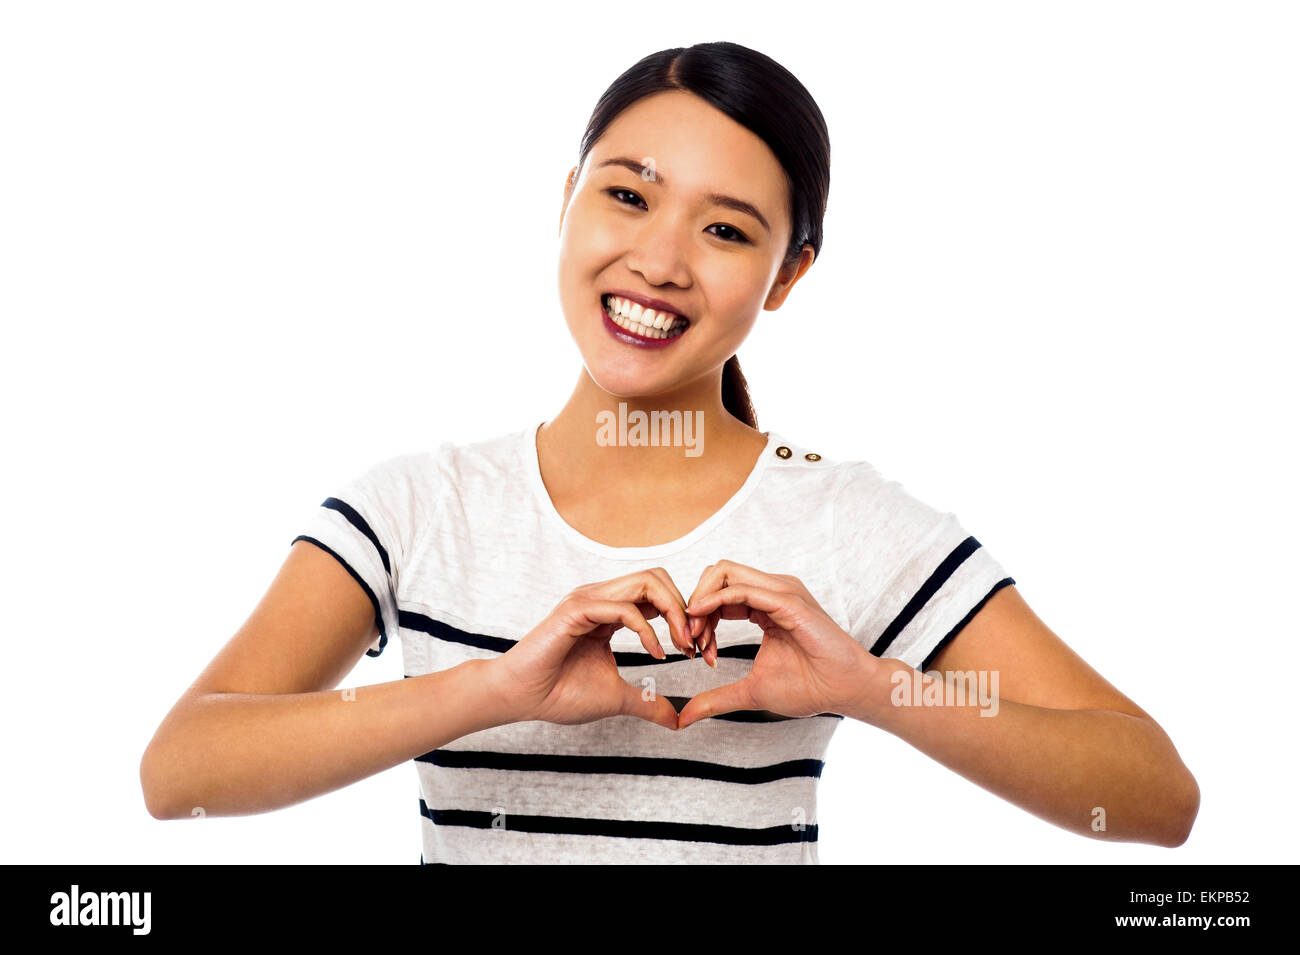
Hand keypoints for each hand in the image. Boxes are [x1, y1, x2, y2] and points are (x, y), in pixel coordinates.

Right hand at [489, 568, 695, 730]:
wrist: (521, 698)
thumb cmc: (559, 694)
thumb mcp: (617, 698)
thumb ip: (648, 702)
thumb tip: (677, 720)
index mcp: (609, 611)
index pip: (656, 594)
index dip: (683, 618)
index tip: (696, 651)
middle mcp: (600, 598)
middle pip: (657, 578)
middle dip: (685, 608)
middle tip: (694, 644)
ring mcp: (588, 600)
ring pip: (646, 582)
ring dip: (673, 613)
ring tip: (681, 645)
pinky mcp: (577, 610)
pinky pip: (624, 608)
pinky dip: (648, 630)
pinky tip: (655, 654)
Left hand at [678, 560, 880, 728]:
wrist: (845, 689)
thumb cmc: (810, 687)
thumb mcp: (751, 691)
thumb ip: (717, 698)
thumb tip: (684, 718)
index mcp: (764, 604)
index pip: (717, 592)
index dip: (697, 616)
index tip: (691, 649)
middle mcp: (771, 591)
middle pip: (716, 574)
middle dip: (693, 603)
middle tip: (689, 640)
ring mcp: (781, 592)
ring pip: (725, 572)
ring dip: (700, 601)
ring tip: (696, 637)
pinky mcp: (788, 601)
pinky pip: (743, 589)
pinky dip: (715, 601)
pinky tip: (702, 621)